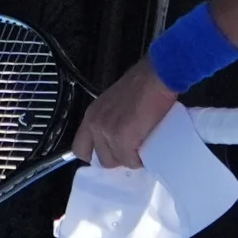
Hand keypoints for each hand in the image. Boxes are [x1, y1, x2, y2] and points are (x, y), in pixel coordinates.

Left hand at [69, 57, 179, 171]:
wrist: (158, 77)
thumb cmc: (143, 84)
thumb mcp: (116, 102)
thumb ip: (110, 119)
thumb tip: (117, 140)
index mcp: (92, 115)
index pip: (80, 148)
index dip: (96, 155)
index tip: (111, 153)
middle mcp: (95, 124)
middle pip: (102, 160)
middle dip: (119, 157)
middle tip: (134, 147)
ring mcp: (108, 132)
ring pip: (119, 161)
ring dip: (132, 158)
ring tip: (144, 144)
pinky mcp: (123, 139)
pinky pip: (132, 161)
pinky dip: (142, 159)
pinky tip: (150, 145)